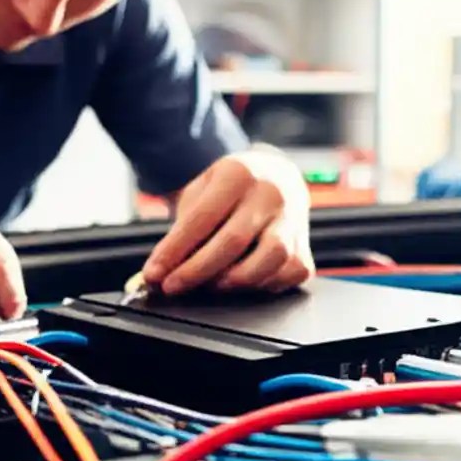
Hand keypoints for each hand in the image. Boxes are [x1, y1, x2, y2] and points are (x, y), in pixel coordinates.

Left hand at [142, 150, 313, 295]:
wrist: (276, 176)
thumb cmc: (231, 189)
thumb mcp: (203, 191)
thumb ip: (184, 228)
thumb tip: (160, 271)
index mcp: (238, 174)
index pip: (202, 218)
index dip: (174, 250)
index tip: (154, 273)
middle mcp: (271, 193)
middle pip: (233, 241)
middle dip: (196, 271)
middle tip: (172, 286)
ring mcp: (294, 219)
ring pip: (270, 259)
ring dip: (235, 281)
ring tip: (212, 284)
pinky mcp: (306, 245)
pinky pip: (290, 273)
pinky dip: (265, 285)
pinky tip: (246, 282)